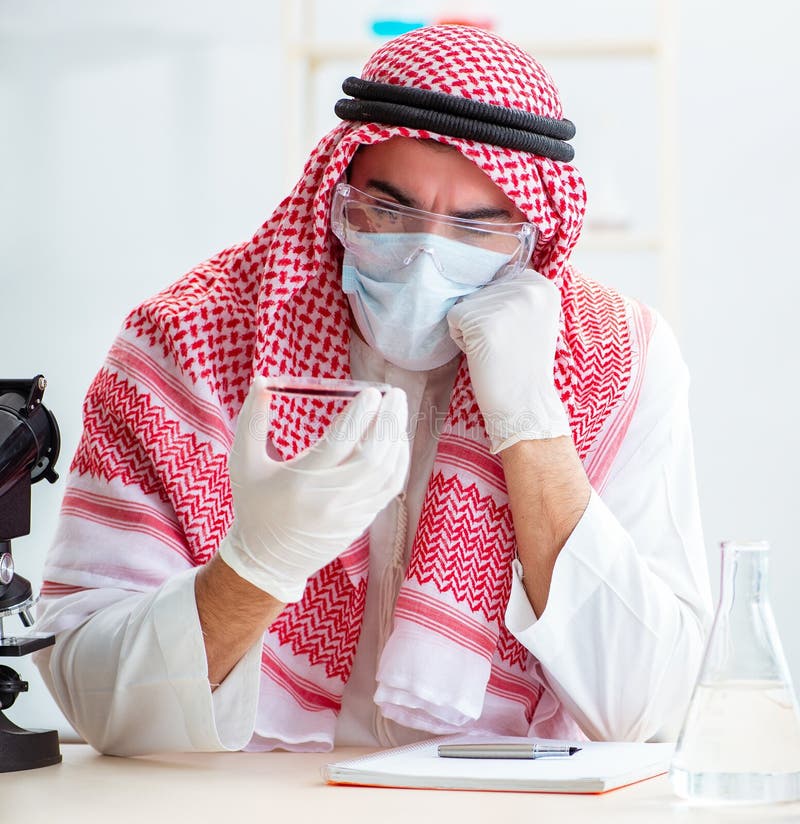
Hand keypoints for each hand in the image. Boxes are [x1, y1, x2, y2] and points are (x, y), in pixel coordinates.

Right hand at [218, 377, 408, 601]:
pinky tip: (396, 439)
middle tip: (393, 394)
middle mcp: (328, 500)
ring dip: (396, 437)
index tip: (370, 392)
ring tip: (397, 410)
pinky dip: (399, 460)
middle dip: (388, 420)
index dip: (359, 414)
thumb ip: (252, 421)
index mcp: (299, 483)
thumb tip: (262, 381)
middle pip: (371, 455)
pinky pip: (390, 487)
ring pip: (386, 471)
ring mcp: (349, 513)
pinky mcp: (362, 520)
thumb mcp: (242, 463)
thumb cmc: (254, 505)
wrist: (267, 560)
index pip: (339, 442)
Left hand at [447, 270, 570, 452]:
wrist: (524, 405)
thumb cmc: (523, 366)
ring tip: (495, 350)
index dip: (498, 308)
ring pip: (465, 304)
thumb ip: (516, 293)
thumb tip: (484, 270)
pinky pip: (453, 320)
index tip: (516, 333)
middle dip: (484, 318)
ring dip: (472, 330)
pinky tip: (483, 355)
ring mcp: (502, 302)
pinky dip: (461, 341)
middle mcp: (526, 286)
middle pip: (480, 290)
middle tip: (505, 345)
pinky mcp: (479, 320)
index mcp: (542, 284)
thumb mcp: (533, 318)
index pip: (500, 278)